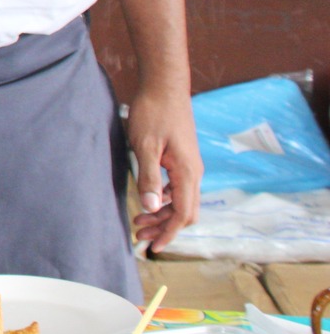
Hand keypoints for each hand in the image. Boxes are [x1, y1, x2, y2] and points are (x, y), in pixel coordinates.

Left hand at [127, 82, 201, 251]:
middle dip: (164, 227)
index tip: (154, 247)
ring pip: (181, 201)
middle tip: (139, 235)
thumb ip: (149, 178)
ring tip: (139, 221)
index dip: (169, 233)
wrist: (164, 86)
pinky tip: (147, 200)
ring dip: (162, 214)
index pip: (183, 214)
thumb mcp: (145, 146)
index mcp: (188, 173)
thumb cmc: (153, 112)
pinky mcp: (182, 159)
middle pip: (185, 212)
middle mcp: (194, 173)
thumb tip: (151, 208)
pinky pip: (177, 188)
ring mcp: (189, 166)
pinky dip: (164, 199)